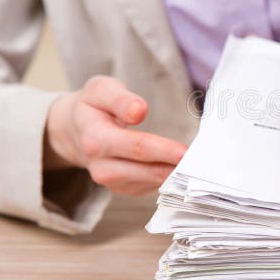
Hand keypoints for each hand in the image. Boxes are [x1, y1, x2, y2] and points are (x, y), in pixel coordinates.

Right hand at [44, 75, 186, 194]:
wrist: (75, 129)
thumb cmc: (93, 106)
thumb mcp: (101, 90)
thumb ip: (120, 99)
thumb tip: (139, 111)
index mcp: (95, 139)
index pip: (136, 147)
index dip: (163, 150)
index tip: (186, 152)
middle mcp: (100, 167)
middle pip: (146, 170)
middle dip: (176, 167)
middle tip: (204, 163)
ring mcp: (111, 182)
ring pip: (151, 182)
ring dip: (175, 176)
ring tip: (198, 166)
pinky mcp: (123, 189)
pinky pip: (150, 188)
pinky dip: (169, 179)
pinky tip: (183, 169)